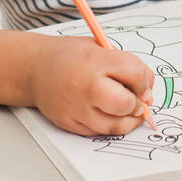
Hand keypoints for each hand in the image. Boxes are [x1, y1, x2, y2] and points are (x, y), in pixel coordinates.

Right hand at [27, 34, 154, 135]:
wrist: (34, 68)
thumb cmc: (69, 56)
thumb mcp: (99, 48)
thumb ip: (124, 65)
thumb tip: (147, 90)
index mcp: (95, 61)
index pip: (135, 74)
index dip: (145, 82)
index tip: (143, 84)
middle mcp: (85, 86)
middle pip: (125, 104)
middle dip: (137, 104)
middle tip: (137, 101)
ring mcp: (75, 107)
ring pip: (114, 126)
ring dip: (127, 121)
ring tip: (126, 110)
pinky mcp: (69, 123)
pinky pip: (98, 132)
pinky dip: (108, 125)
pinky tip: (106, 113)